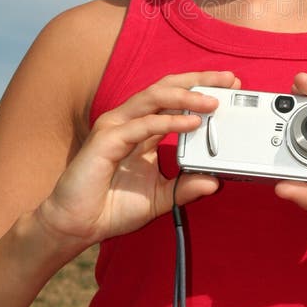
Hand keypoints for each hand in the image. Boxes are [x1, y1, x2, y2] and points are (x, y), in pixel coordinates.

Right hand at [37, 70, 239, 251]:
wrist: (77, 226)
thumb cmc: (111, 208)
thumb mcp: (160, 198)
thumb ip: (185, 188)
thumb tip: (214, 182)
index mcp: (142, 129)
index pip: (174, 98)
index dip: (200, 89)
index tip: (229, 86)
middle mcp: (130, 121)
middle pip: (167, 88)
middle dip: (199, 81)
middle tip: (228, 80)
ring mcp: (117, 127)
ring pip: (155, 97)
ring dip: (187, 96)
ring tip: (212, 101)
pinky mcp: (107, 140)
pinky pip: (144, 125)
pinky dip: (169, 122)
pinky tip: (192, 123)